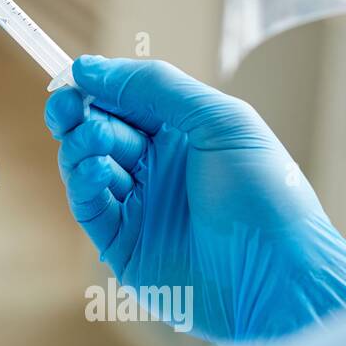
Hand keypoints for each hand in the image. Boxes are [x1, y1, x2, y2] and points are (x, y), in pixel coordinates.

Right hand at [45, 56, 345, 340]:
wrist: (279, 278)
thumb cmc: (266, 194)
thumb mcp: (220, 121)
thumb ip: (156, 87)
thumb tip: (88, 67)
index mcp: (183, 134)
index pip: (125, 100)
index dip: (97, 86)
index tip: (74, 75)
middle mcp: (158, 167)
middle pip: (99, 128)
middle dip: (79, 113)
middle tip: (66, 105)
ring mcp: (138, 206)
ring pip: (86, 165)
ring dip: (80, 145)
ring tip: (92, 139)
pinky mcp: (122, 244)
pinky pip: (87, 205)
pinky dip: (82, 181)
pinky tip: (95, 168)